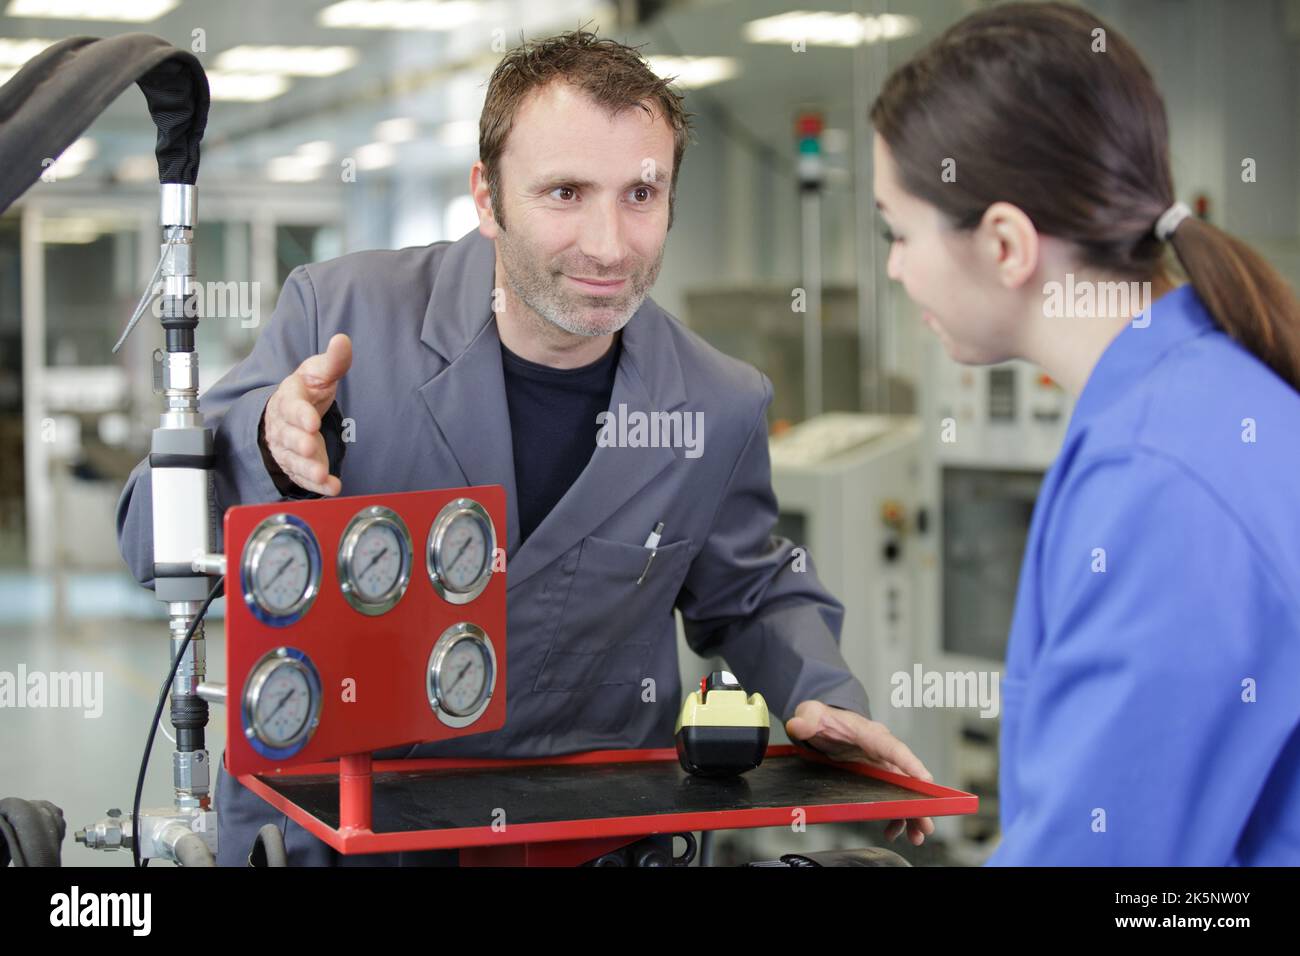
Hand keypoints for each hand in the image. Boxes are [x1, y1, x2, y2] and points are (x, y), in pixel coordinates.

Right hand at [261, 333, 351, 495]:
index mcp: (289, 398)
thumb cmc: (306, 390)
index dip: (301, 414)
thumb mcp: (318, 372)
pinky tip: (332, 488)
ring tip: (322, 475)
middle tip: (312, 447)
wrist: (288, 411)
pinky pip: (303, 477)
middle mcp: (285, 425)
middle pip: (290, 436)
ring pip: (295, 459)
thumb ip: (333, 361)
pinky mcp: (297, 465)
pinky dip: (317, 485)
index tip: (312, 421)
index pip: (292, 406)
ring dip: (308, 468)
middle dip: (300, 443)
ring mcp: (289, 447)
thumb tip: (342, 340)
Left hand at [786, 699, 936, 846]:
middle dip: (918, 798)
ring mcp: (881, 764)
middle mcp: (881, 750)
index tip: (926, 781)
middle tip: (926, 822)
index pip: (892, 747)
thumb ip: (806, 718)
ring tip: (917, 835)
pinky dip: (895, 814)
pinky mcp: (877, 777)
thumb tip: (797, 725)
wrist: (822, 723)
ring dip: (911, 812)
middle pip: (905, 775)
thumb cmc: (823, 718)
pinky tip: (893, 830)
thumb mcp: (812, 714)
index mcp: (868, 733)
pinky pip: (892, 796)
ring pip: (903, 790)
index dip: (910, 764)